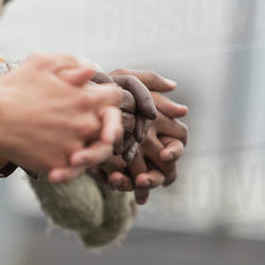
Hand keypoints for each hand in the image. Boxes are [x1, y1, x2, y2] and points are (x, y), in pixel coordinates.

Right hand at [0, 54, 122, 181]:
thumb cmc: (14, 87)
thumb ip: (70, 62)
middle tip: (88, 128)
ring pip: (93, 154)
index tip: (99, 100)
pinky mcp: (58, 166)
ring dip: (86, 150)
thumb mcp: (41, 62)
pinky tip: (53, 160)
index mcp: (85, 98)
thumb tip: (89, 70)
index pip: (115, 97)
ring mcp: (73, 147)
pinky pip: (72, 170)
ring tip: (70, 148)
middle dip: (101, 127)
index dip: (107, 96)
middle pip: (109, 130)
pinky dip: (66, 167)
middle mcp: (85, 124)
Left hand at [98, 69, 187, 202]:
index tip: (165, 154)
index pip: (178, 144)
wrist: (80, 97)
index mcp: (159, 127)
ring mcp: (133, 158)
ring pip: (146, 180)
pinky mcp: (114, 166)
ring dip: (140, 185)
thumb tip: (184, 110)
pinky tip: (110, 178)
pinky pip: (122, 182)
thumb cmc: (107, 86)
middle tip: (143, 179)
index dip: (174, 151)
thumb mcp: (128, 79)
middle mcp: (149, 146)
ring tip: (123, 180)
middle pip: (165, 171)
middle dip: (155, 178)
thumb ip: (153, 86)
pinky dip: (119, 183)